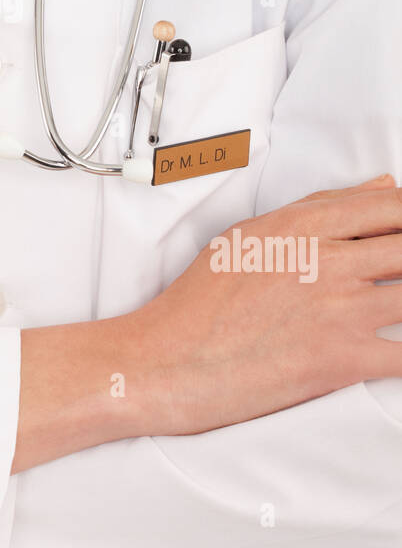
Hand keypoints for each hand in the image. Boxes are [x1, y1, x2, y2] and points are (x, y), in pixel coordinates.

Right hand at [119, 174, 401, 436]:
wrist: (168, 361)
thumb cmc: (200, 302)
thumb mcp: (251, 235)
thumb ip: (321, 208)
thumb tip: (380, 187)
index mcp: (304, 225)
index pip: (391, 205)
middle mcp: (327, 260)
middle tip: (393, 278)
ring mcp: (338, 309)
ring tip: (391, 312)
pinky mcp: (342, 360)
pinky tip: (399, 354)